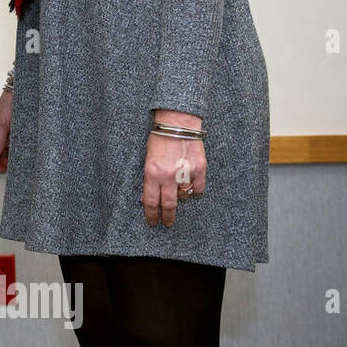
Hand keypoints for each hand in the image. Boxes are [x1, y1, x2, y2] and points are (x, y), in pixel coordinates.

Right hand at [0, 90, 12, 172]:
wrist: (20, 93)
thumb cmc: (8, 105)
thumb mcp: (2, 123)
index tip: (2, 171)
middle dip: (3, 163)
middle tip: (13, 168)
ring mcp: (6, 135)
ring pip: (6, 152)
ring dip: (10, 158)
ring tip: (20, 161)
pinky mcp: (15, 133)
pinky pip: (14, 145)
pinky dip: (17, 151)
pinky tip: (23, 153)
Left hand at [142, 110, 205, 226]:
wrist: (178, 123)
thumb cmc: (159, 139)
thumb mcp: (147, 160)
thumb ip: (148, 180)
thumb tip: (146, 199)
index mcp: (152, 173)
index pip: (150, 202)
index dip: (151, 215)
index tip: (153, 222)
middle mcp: (169, 176)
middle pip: (168, 205)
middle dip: (167, 217)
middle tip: (167, 223)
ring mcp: (186, 173)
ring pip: (184, 196)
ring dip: (180, 196)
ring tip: (177, 187)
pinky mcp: (200, 169)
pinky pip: (198, 188)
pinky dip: (194, 189)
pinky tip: (190, 184)